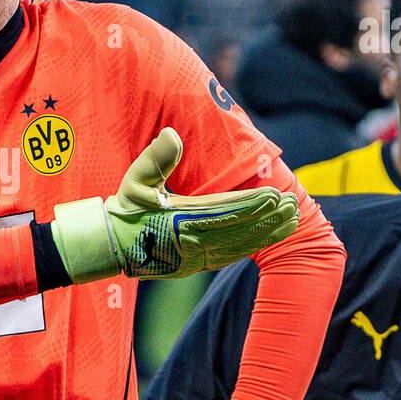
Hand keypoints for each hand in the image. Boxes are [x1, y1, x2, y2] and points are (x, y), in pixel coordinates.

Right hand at [50, 128, 297, 282]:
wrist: (108, 245)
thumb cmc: (124, 210)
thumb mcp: (134, 181)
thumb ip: (156, 158)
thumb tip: (173, 134)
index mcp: (178, 220)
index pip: (223, 212)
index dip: (251, 204)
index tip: (273, 194)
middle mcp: (190, 242)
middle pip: (238, 230)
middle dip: (267, 217)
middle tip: (292, 205)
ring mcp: (193, 257)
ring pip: (239, 245)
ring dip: (267, 232)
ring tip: (290, 220)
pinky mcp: (194, 265)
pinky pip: (230, 256)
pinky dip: (252, 246)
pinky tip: (267, 236)